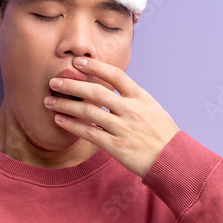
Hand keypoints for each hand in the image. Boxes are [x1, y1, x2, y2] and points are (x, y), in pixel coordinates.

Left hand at [45, 56, 179, 177]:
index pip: (115, 75)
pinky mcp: (116, 146)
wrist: (173, 159)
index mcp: (141, 98)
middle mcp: (131, 110)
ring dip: (66, 105)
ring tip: (49, 102)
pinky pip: (89, 132)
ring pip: (88, 112)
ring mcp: (123, 128)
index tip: (77, 62)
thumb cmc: (163, 134)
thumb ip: (133, 97)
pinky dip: (72, 125)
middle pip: (96, 92)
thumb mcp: (152, 108)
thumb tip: (113, 87)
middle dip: (71, 85)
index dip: (95, 67)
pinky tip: (60, 120)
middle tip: (54, 82)